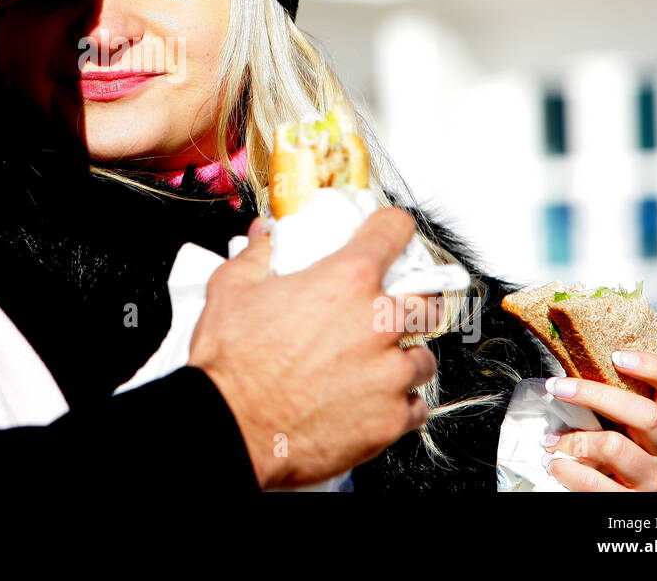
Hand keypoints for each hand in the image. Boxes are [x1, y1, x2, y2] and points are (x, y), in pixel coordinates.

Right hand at [188, 208, 438, 488]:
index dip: (392, 229)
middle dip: (410, 302)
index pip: (394, 231)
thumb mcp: (231, 288)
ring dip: (404, 358)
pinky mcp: (390, 419)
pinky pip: (417, 407)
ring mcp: (389, 373)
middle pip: (426, 299)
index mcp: (346, 280)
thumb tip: (265, 237)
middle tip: (383, 312)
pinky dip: (400, 404)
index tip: (391, 235)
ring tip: (374, 365)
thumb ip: (257, 255)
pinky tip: (374, 401)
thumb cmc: (232, 365)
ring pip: (424, 357)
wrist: (230, 428)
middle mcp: (378, 323)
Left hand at [541, 353, 656, 490]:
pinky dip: (567, 470)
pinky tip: (556, 464)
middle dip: (595, 395)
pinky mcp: (631, 501)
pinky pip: (596, 483)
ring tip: (551, 440)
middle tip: (558, 387)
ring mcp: (651, 477)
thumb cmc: (606, 449)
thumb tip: (562, 373)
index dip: (654, 367)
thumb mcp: (612, 421)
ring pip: (615, 447)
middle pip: (646, 415)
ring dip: (575, 439)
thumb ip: (602, 399)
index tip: (617, 356)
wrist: (611, 496)